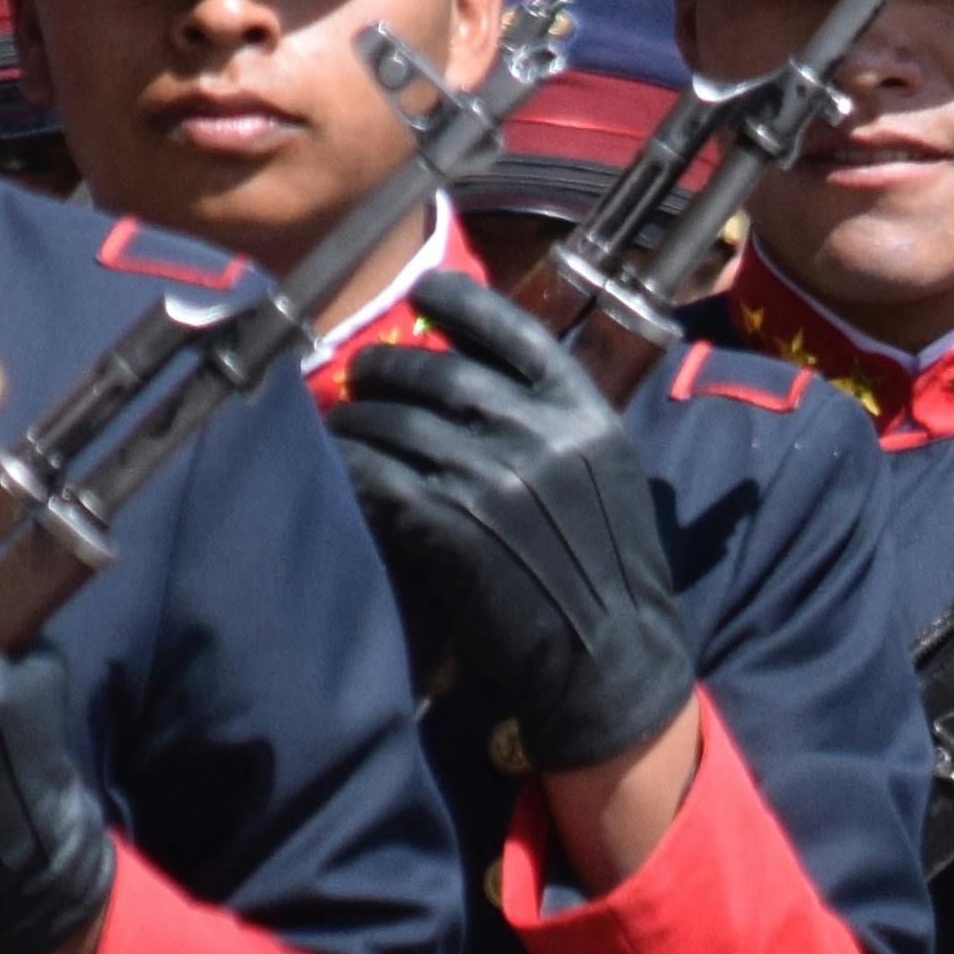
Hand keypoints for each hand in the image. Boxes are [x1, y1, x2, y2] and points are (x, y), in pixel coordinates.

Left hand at [329, 274, 697, 768]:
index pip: (514, 332)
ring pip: (398, 425)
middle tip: (359, 378)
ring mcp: (497, 482)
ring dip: (356, 421)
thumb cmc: (607, 574)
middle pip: (440, 374)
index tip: (423, 292)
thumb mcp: (604, 478)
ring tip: (339, 428)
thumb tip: (485, 379)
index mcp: (588, 415)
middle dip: (387, 370)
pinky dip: (351, 470)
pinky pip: (380, 479)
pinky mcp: (455, 530)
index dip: (460, 302)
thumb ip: (557, 426)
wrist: (614, 661)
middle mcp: (544, 436)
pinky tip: (339, 472)